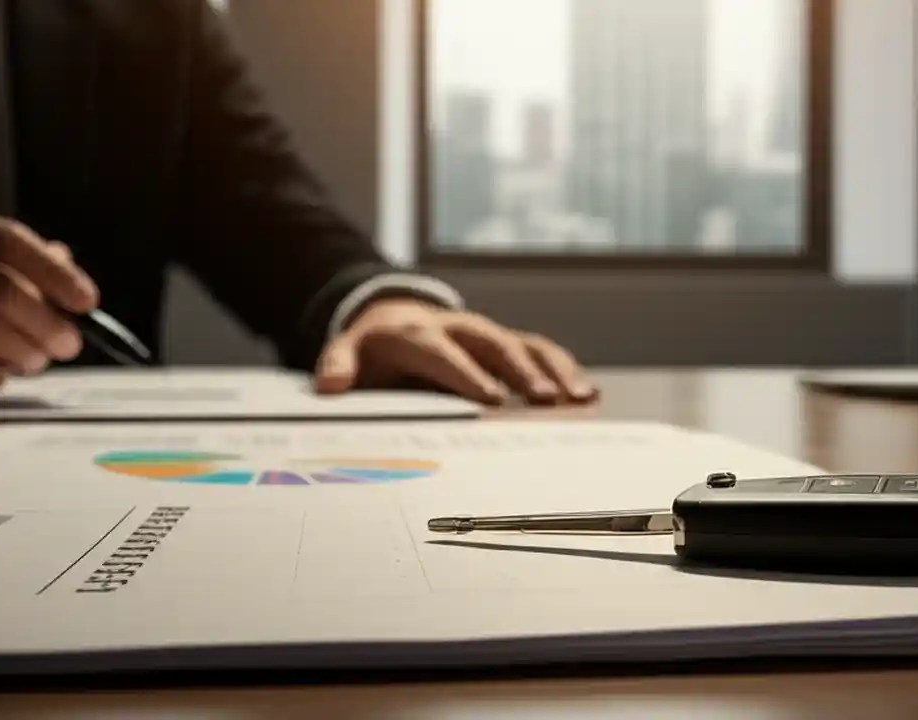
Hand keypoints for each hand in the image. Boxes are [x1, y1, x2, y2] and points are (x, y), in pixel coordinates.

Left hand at [313, 297, 596, 405]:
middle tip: (545, 399)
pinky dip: (565, 370)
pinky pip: (541, 351)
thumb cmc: (375, 346)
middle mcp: (459, 328)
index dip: (467, 375)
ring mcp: (488, 335)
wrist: (394, 315)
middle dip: (522, 372)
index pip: (444, 354)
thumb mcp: (347, 349)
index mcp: (419, 332)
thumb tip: (330, 385)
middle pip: (495, 347)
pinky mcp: (507, 344)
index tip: (489, 398)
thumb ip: (338, 364)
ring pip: (526, 347)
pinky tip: (587, 394)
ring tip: (579, 399)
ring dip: (554, 372)